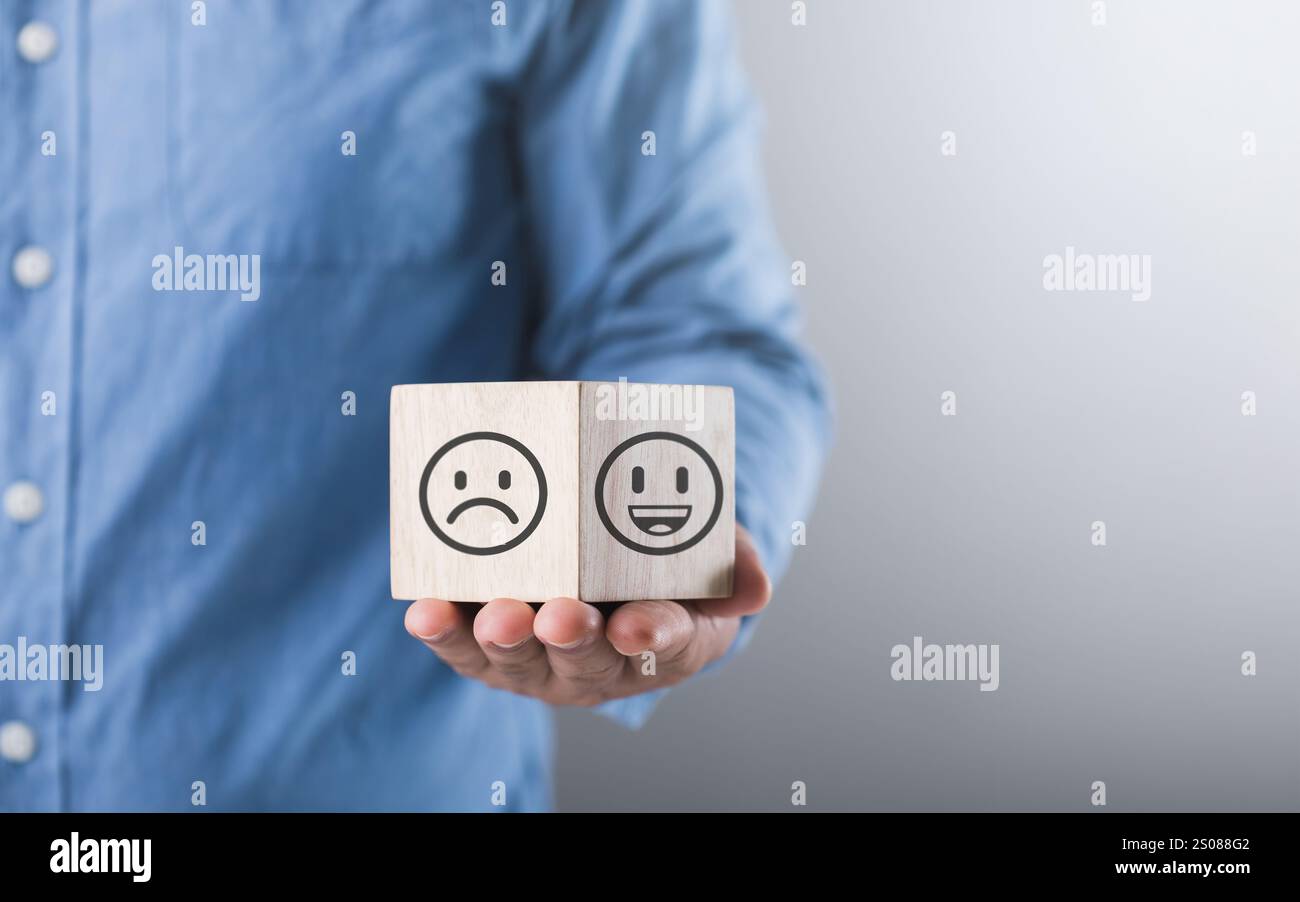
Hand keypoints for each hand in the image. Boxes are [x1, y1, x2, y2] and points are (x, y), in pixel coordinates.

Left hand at [404, 526, 769, 705]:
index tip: (637, 625)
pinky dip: (444, 631)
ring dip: (505, 639)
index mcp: (667, 639)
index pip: (664, 642)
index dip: (650, 634)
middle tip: (560, 616)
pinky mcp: (491, 647)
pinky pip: (464, 645)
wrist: (611, 559)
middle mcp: (603, 663)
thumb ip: (735, 563)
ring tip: (495, 615)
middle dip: (571, 638)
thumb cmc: (667, 559)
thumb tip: (756, 586)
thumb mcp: (713, 550)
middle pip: (586, 660)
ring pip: (521, 659)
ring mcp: (544, 660)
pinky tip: (425, 610)